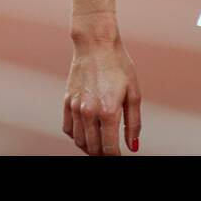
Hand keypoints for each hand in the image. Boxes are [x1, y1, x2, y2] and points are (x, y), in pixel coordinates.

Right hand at [62, 40, 141, 155]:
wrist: (96, 44)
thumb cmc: (119, 65)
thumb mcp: (134, 93)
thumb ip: (133, 123)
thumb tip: (133, 147)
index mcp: (108, 112)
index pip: (109, 149)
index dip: (115, 156)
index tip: (120, 155)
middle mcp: (89, 112)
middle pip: (93, 149)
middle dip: (103, 154)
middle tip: (112, 149)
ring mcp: (75, 107)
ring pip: (79, 141)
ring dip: (90, 147)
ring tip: (101, 142)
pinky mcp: (67, 101)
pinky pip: (68, 128)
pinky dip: (77, 135)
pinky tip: (87, 131)